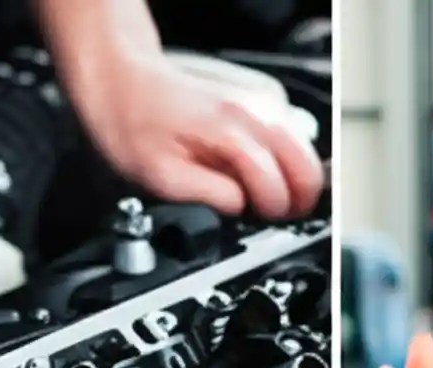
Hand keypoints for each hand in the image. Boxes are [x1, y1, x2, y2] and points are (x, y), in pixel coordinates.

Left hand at [75, 53, 323, 219]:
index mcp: (232, 133)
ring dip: (293, 182)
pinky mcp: (262, 100)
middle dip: (294, 202)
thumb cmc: (133, 123)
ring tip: (263, 197)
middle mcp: (255, 112)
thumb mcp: (160, 177)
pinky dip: (285, 161)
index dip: (268, 215)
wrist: (124, 79)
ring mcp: (262, 102)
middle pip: (308, 169)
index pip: (277, 187)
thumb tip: (241, 210)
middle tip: (269, 217)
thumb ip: (209, 198)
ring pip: (306, 154)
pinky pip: (292, 139)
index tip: (254, 222)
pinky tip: (258, 170)